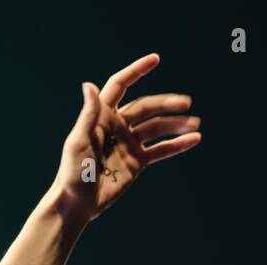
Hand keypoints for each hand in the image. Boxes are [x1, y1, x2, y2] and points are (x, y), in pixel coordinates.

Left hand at [52, 52, 201, 223]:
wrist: (77, 205)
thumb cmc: (72, 173)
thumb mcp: (78, 143)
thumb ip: (88, 115)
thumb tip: (89, 85)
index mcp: (101, 116)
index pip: (120, 86)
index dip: (136, 71)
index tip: (155, 59)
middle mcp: (117, 126)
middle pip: (145, 107)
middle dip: (166, 103)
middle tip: (185, 104)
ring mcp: (128, 143)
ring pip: (156, 127)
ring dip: (176, 124)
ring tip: (194, 123)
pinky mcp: (137, 161)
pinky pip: (160, 150)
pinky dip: (177, 145)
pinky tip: (194, 139)